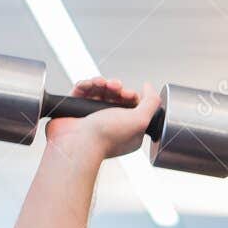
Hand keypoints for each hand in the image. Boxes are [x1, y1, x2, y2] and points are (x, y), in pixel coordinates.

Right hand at [44, 76, 163, 161]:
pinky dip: (85, 85)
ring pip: (99, 92)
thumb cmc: (106, 137)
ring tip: (100, 83)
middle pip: (115, 96)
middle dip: (115, 87)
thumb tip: (148, 87)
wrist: (78, 143)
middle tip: (114, 87)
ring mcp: (92, 118)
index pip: (132, 105)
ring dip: (100, 83)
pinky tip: (87, 85)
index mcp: (128, 130)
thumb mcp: (140, 120)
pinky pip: (81, 92)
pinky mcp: (76, 112)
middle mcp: (110, 124)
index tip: (127, 94)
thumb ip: (151, 102)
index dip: (131, 95)